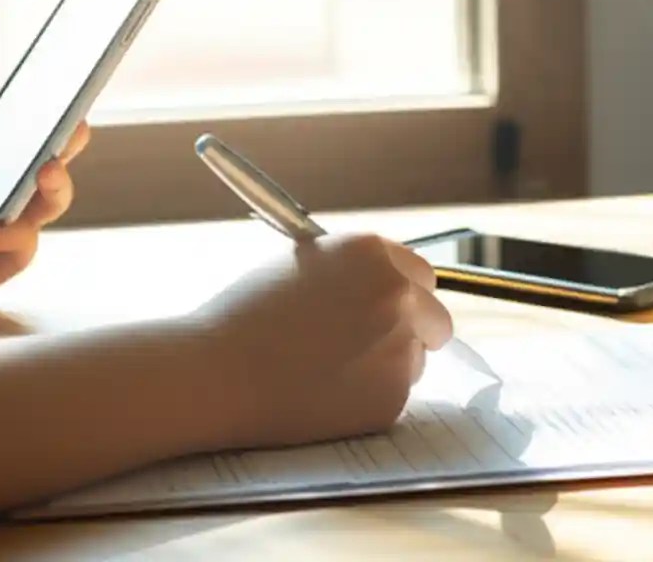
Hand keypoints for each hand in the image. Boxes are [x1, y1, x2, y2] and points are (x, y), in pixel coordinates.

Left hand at [0, 123, 90, 312]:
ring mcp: (14, 223)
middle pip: (57, 166)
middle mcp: (11, 189)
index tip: (72, 113)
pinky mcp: (9, 258)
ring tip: (39, 176)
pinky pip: (23, 240)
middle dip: (65, 150)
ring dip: (49, 188)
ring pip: (53, 202)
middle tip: (56, 151)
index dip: (60, 122)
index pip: (39, 133)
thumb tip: (35, 150)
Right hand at [196, 233, 453, 448]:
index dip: (403, 293)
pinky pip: (393, 396)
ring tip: (326, 371)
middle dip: (414, 331)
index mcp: (372, 253)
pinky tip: (323, 395)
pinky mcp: (391, 398)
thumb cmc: (243, 316)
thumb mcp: (300, 265)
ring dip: (386, 366)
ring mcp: (399, 348)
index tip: (393, 308)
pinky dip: (367, 399)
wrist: (217, 372)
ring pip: (414, 360)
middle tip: (378, 345)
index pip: (419, 273)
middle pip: (435, 317)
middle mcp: (397, 295)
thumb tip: (376, 284)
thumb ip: (349, 271)